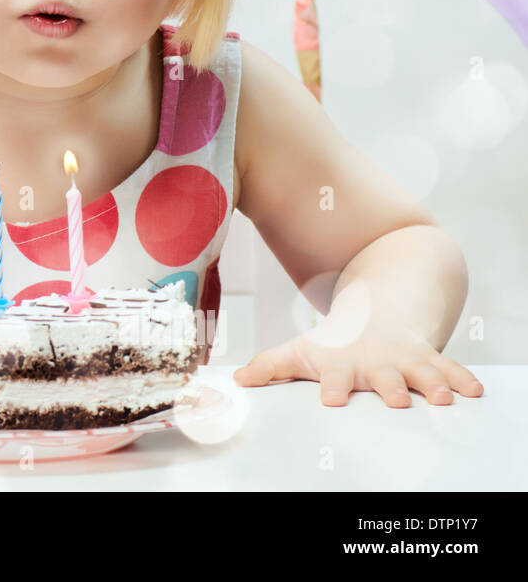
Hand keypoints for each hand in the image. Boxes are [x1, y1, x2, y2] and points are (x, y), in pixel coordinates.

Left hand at [232, 318, 483, 407]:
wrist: (375, 314)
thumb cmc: (334, 344)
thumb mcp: (300, 351)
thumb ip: (270, 366)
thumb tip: (237, 380)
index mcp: (343, 364)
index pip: (335, 376)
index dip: (334, 386)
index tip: (333, 399)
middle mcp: (376, 362)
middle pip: (384, 376)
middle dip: (390, 387)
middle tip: (397, 399)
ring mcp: (405, 360)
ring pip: (422, 373)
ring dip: (433, 385)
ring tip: (442, 399)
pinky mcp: (430, 360)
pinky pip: (451, 369)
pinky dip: (463, 379)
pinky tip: (476, 391)